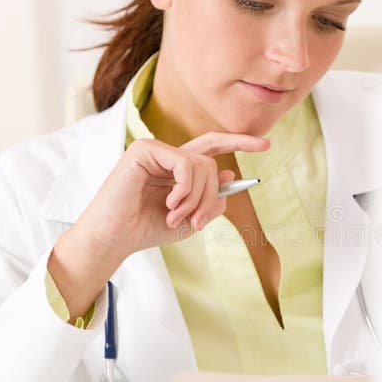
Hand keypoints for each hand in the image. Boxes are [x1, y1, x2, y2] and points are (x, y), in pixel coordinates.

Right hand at [48, 131, 268, 319]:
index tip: (266, 145)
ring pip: (201, 165)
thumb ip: (210, 201)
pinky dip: (185, 188)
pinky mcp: (144, 150)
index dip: (239, 142)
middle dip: (212, 195)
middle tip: (198, 220)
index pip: (212, 147)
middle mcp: (166, 155)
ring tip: (178, 218)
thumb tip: (229, 179)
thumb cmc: (145, 230)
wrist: (115, 238)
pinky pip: (184, 163)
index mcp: (176, 168)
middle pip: (211, 163)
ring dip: (197, 198)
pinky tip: (171, 205)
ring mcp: (154, 150)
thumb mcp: (189, 220)